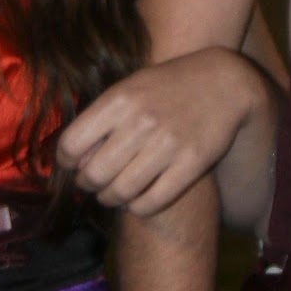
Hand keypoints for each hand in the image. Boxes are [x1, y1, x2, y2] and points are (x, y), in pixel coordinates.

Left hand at [58, 50, 262, 215]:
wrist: (224, 82)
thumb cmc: (167, 86)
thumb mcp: (131, 88)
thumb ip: (101, 118)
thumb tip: (73, 160)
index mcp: (120, 99)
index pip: (71, 144)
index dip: (66, 162)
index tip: (72, 166)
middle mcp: (142, 121)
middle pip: (94, 174)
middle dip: (87, 184)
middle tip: (92, 183)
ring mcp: (168, 144)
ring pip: (120, 192)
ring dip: (110, 198)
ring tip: (112, 193)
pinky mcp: (192, 163)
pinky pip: (151, 202)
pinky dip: (138, 208)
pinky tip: (137, 200)